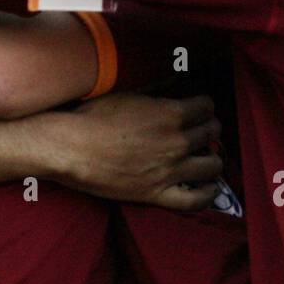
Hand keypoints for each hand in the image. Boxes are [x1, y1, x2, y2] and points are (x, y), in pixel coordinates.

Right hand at [35, 92, 222, 209]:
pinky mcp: (157, 194)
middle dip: (209, 128)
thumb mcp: (127, 93)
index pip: (206, 106)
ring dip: (213, 158)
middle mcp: (176, 141)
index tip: (199, 108)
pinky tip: (209, 187)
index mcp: (170, 113)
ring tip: (206, 156)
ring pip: (212, 165)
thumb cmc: (93, 117)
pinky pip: (195, 200)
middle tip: (202, 129)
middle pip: (211, 132)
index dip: (204, 106)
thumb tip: (173, 82)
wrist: (70, 148)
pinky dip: (208, 194)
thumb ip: (156, 90)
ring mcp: (169, 170)